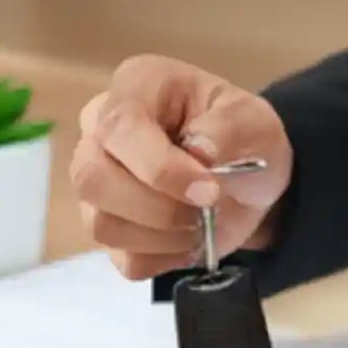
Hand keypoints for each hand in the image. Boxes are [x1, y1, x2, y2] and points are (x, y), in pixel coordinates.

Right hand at [71, 55, 293, 278]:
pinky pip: (124, 258)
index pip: (119, 128)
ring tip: (201, 223)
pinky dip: (165, 258)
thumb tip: (198, 152)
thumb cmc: (245, 137)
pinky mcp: (111, 227)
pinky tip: (188, 240)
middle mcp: (100, 132)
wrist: (253, 181)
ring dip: (163, 236)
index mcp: (136, 88)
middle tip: (206, 210)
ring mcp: (99, 183)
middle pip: (93, 179)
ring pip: (102, 224)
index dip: (160, 169)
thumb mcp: (255, 121)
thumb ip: (229, 129)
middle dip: (159, 208)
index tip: (208, 190)